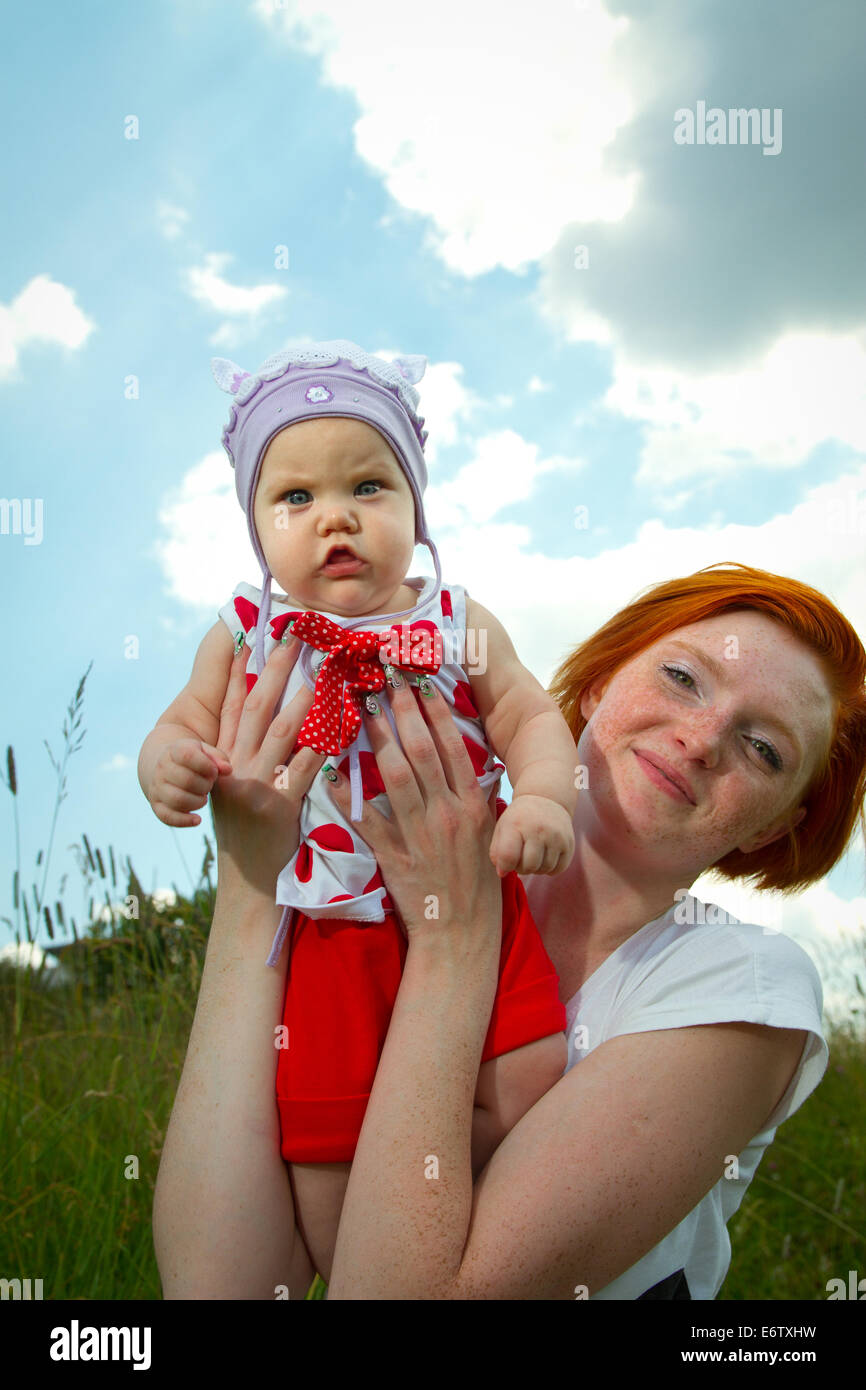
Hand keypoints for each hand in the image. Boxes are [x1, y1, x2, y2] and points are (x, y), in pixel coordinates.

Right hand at [149, 737, 230, 827]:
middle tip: (209, 785)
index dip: (206, 765)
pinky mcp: (157, 805)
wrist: (164, 766)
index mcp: (173, 751)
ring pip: (177, 800)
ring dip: (197, 802)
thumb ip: (218, 758)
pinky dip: (184, 821)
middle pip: (186, 780)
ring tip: (203, 798)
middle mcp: (161, 769)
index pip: (188, 756)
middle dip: (205, 785)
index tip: (214, 771)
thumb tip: (227, 770)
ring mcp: (157, 788)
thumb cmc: (192, 759)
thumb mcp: (204, 751)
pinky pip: (167, 817)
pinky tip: (198, 820)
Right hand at [209, 634, 325, 896]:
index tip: (247, 636)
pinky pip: (305, 766)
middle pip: (254, 706)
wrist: (248, 881)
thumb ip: (247, 754)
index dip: (236, 670)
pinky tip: (339, 722)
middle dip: (273, 668)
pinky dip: (323, 743)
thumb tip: (270, 715)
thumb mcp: (235, 789)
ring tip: (321, 669)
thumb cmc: (249, 832)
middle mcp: (233, 767)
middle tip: (292, 637)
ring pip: (280, 730)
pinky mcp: (278, 805)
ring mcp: (254, 785)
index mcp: (222, 759)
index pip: (229, 705)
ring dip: (302, 697)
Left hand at [323, 678, 502, 947]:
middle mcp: (446, 813)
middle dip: (401, 709)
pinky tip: (331, 770)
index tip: (420, 681)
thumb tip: (466, 760)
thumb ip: (475, 796)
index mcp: (472, 804)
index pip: (451, 746)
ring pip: (393, 775)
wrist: (461, 934)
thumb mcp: (488, 833)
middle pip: (420, 750)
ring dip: (375, 736)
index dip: (434, 710)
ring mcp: (419, 834)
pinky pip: (365, 820)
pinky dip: (346, 795)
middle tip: (384, 677)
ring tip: (359, 705)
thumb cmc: (478, 882)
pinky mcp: (393, 856)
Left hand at [488, 795, 574, 876]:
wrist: (545, 798)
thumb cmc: (519, 818)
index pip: (508, 857)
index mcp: (516, 825)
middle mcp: (538, 830)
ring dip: (536, 869)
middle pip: (528, 866)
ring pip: (544, 869)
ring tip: (532, 856)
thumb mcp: (503, 828)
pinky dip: (550, 868)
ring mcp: (556, 837)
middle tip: (520, 859)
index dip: (505, 866)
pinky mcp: (569, 843)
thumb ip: (497, 852)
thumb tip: (502, 873)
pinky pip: (559, 869)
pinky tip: (544, 858)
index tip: (506, 863)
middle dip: (521, 868)